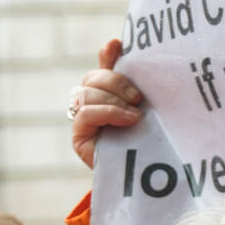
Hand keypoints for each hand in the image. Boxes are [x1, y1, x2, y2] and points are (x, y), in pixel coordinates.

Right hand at [71, 38, 142, 168]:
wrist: (145, 178)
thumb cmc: (146, 141)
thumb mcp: (144, 108)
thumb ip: (133, 84)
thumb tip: (121, 47)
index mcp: (105, 92)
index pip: (102, 65)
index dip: (108, 54)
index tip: (117, 46)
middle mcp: (90, 102)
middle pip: (93, 77)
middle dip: (116, 82)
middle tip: (138, 97)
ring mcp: (82, 118)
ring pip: (88, 92)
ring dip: (114, 100)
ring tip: (136, 114)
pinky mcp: (79, 135)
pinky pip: (86, 113)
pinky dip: (108, 112)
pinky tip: (128, 120)